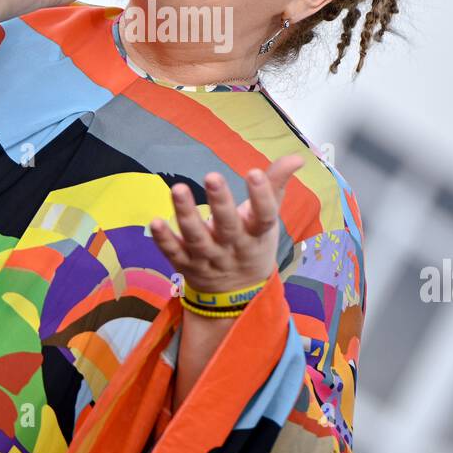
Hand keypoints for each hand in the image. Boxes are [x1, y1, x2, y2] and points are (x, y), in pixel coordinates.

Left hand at [150, 154, 305, 295]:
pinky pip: (174, 253)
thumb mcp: (267, 218)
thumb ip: (276, 185)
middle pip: (228, 226)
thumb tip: (297, 157)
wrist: (237, 295)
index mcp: (257, 234)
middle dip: (220, 203)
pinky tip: (154, 222)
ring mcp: (209, 258)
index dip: (261, 196)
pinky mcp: (186, 264)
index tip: (254, 172)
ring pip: (197, 238)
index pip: (264, 216)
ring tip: (178, 189)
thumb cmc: (253, 244)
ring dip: (187, 215)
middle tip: (212, 176)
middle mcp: (233, 247)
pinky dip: (164, 240)